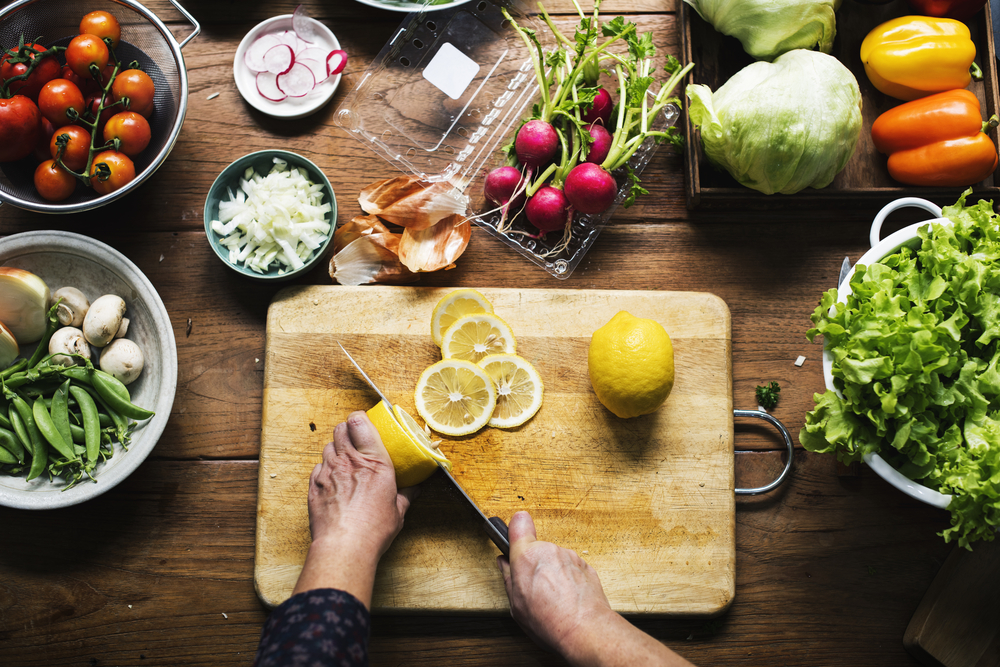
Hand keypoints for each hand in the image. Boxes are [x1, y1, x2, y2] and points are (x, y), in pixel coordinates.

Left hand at [292, 411, 416, 605]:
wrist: (344, 547)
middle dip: (346, 430)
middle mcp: (349, 462)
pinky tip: (333, 480)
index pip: (359, 423)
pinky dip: (324, 469)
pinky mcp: (314, 486)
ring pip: (327, 447)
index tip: (363, 421)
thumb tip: (416, 489)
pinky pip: (317, 467)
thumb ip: (406, 495)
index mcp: (374, 462)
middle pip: (340, 429)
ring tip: (344, 462)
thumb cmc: (373, 529)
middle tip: (354, 439)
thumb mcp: (398, 511)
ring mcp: (328, 472)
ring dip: (335, 450)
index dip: (359, 418)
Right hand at [496, 511, 611, 654]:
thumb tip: (504, 563)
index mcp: (527, 556)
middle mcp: (549, 550)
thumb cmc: (549, 621)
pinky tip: (567, 598)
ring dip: (553, 572)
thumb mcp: (516, 605)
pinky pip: (571, 568)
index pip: (519, 523)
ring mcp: (570, 556)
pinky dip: (568, 579)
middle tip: (534, 587)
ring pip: (555, 559)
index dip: (516, 528)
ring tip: (553, 597)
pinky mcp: (585, 565)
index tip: (515, 536)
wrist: (585, 630)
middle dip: (535, 563)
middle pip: (537, 548)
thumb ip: (509, 578)